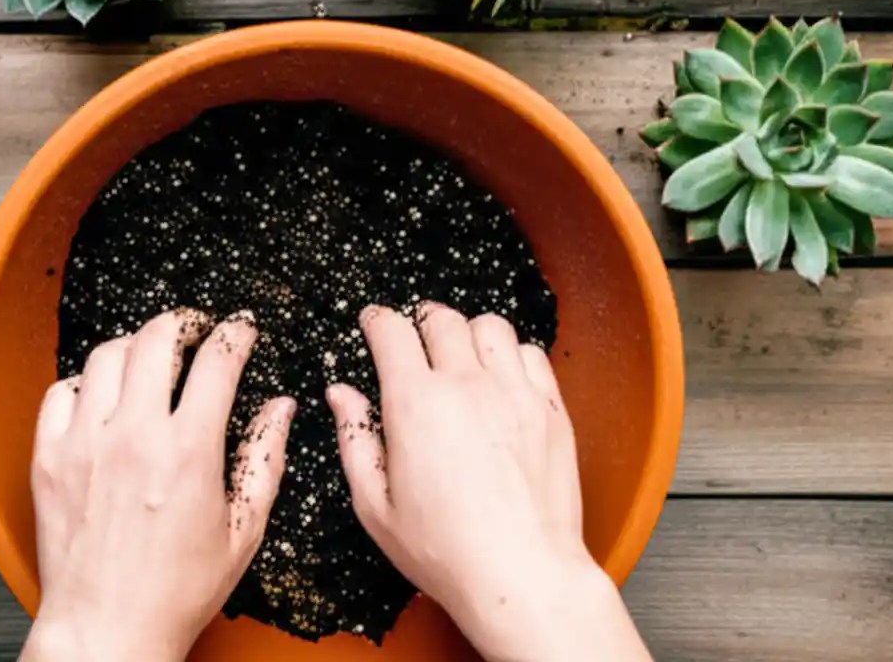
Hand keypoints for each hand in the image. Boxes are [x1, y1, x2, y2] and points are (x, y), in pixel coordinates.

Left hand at [21, 309, 295, 661]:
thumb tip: (280, 409)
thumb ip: (265, 459)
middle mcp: (134, 436)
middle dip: (184, 322)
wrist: (108, 628)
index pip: (217, 360)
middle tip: (196, 330)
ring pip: (106, 355)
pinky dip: (84, 382)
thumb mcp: (243, 529)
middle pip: (156, 338)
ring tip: (150, 358)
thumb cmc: (177, 590)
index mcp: (189, 451)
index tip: (241, 330)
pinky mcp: (49, 457)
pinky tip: (102, 397)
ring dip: (135, 346)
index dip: (235, 334)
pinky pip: (60, 391)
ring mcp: (84, 443)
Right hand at [328, 303, 649, 661]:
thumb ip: (355, 439)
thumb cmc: (445, 551)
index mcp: (415, 404)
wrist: (521, 574)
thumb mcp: (375, 505)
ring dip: (468, 333)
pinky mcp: (550, 410)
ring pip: (490, 326)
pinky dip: (512, 355)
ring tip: (460, 356)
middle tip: (414, 338)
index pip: (392, 331)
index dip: (377, 320)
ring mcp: (515, 394)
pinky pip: (531, 354)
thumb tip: (341, 394)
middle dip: (420, 321)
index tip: (374, 323)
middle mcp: (467, 386)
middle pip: (441, 318)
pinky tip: (501, 379)